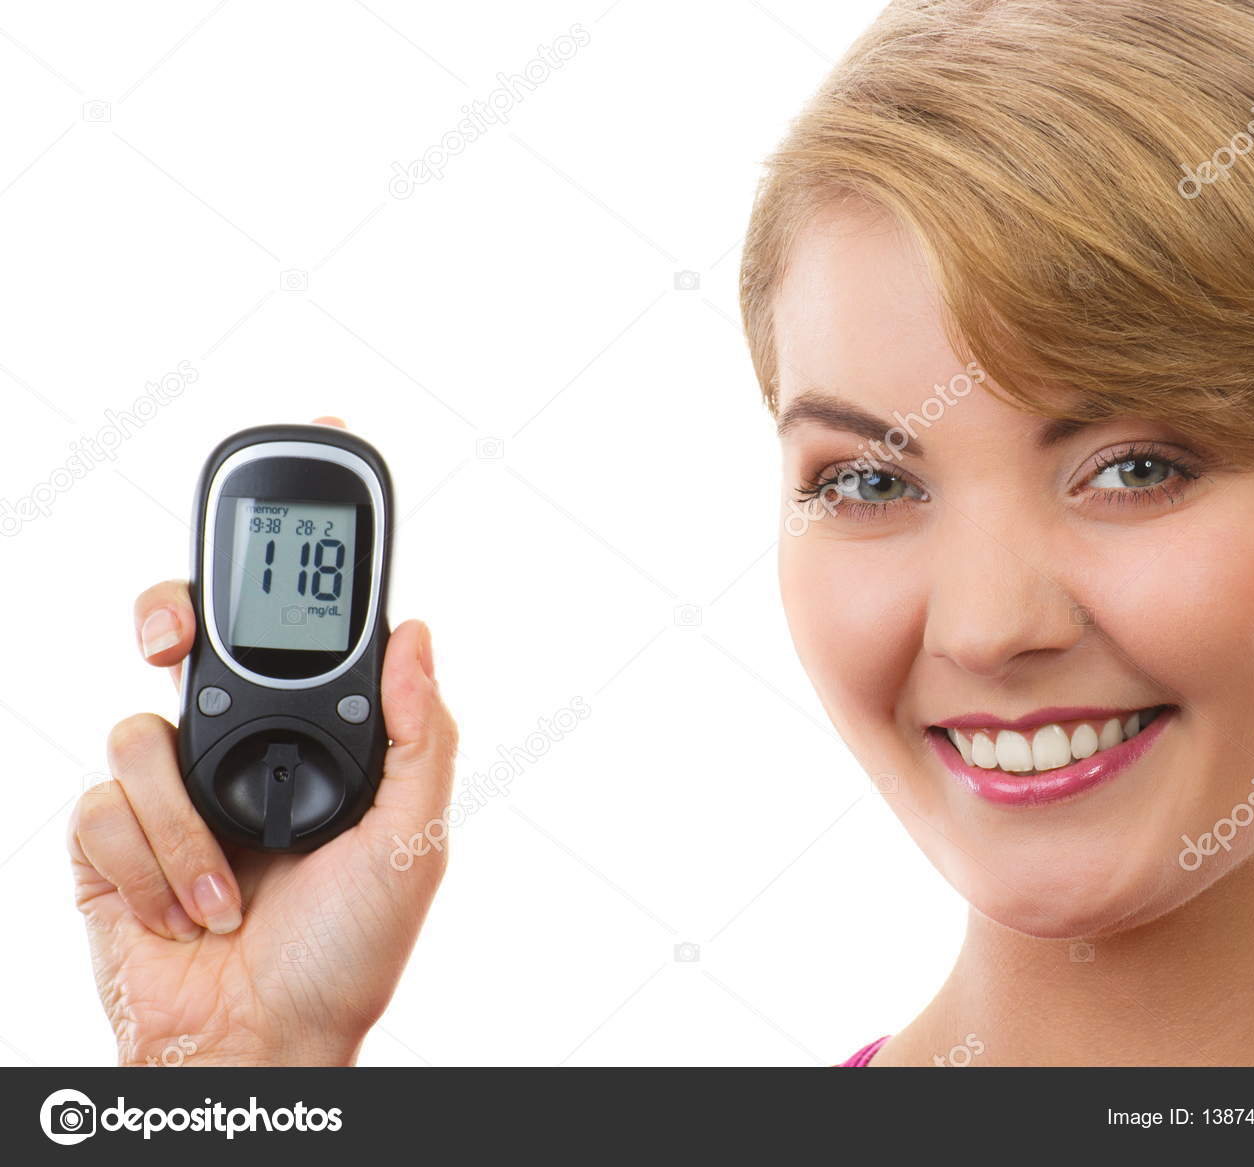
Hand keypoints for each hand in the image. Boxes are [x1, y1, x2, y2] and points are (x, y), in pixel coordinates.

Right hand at [69, 419, 457, 1065]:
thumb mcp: (415, 841)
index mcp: (319, 739)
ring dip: (185, 819)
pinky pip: (101, 804)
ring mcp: (171, 791)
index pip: (300, 630)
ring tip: (226, 886)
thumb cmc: (348, 952)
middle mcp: (243, 749)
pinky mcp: (109, 839)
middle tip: (170, 630)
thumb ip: (424, 734)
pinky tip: (182, 911)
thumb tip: (421, 630)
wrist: (257, 1047)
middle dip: (170, 612)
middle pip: (192, 637)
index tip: (299, 476)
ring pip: (140, 729)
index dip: (287, 556)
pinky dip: (146, 862)